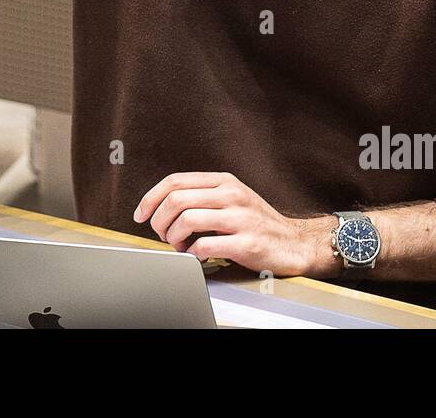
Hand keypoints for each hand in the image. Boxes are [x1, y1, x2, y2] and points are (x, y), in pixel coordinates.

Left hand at [132, 172, 331, 277]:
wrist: (294, 242)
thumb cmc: (257, 222)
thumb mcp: (231, 197)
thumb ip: (202, 196)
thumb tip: (161, 205)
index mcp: (223, 181)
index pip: (175, 180)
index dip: (151, 198)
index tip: (140, 214)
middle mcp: (231, 194)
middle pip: (176, 199)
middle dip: (159, 221)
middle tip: (163, 235)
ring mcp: (240, 217)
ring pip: (187, 220)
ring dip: (174, 238)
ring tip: (180, 246)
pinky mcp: (247, 242)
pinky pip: (206, 245)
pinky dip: (193, 253)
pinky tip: (197, 255)